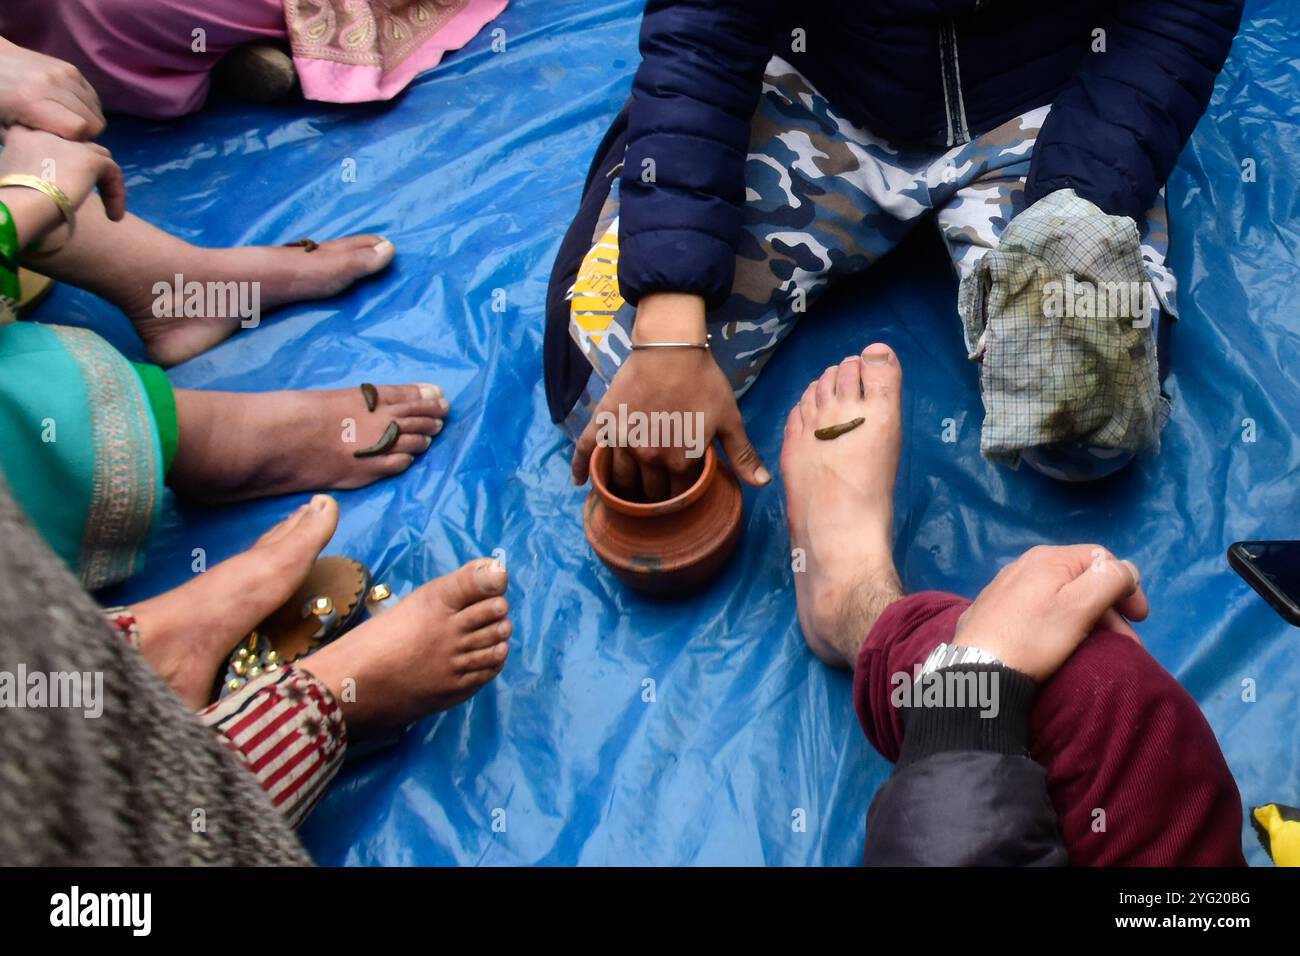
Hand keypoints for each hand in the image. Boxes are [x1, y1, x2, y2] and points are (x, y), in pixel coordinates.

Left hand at [0, 37, 104, 139]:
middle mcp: (51, 84)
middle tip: (67, 135)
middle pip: (94, 121)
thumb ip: (35, 142)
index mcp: (31, 102)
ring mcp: (63, 73)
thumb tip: (64, 150)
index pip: (78, 128)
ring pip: (97, 110)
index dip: (76, 141)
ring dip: (88, 120)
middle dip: (86, 133)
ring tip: (68, 121)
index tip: (65, 144)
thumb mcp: (4, 130)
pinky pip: (93, 96)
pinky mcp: (70, 68)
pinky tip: (70, 109)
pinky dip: (87, 107)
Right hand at [0, 125, 124, 230]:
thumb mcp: (20, 178)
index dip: (63, 161)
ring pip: (98, 156)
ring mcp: (70, 144)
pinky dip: (117, 193)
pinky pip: (113, 171)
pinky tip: (114, 217)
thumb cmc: (15, 203)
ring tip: (108, 212)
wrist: (21, 207)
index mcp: (23, 135)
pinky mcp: (89, 158)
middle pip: (76, 146)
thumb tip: (58, 182)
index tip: (64, 187)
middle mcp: (47, 133)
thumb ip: (37, 171)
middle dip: (86, 170)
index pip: (51, 140)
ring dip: (104, 182)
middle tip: (88, 197)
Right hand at [572, 292, 769, 499]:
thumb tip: (762, 485)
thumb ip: (742, 455)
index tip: (683, 491)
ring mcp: (624, 441)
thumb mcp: (729, 418)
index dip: (682, 494)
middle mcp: (649, 458)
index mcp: (680, 461)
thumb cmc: (704, 381)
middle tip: (658, 491)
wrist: (672, 346)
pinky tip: (580, 482)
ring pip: (620, 478)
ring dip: (625, 488)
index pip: (679, 494)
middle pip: (649, 490)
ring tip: (630, 492)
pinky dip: (582, 468)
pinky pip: (588, 450)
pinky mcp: (606, 423)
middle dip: (655, 494)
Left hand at [954, 544, 1147, 682]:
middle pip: (1081, 580)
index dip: (1126, 585)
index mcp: (1048, 557)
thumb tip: (1126, 568)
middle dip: (1110, 610)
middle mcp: (1024, 564)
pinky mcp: (993, 610)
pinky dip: (1060, 623)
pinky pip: (1037, 609)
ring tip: (1101, 649)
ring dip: (1089, 619)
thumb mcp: (1080, 605)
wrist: (977, 668)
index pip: (1101, 558)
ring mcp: (1006, 587)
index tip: (1140, 619)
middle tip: (1127, 643)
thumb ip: (1110, 579)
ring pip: (1060, 596)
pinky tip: (1062, 644)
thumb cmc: (1034, 636)